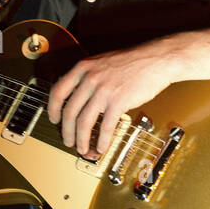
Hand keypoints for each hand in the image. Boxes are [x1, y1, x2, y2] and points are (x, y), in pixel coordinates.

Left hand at [47, 39, 181, 158]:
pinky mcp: (119, 101)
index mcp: (83, 68)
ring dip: (81, 140)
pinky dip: (102, 141)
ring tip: (82, 149)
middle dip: (67, 131)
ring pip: (84, 122)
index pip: (58, 91)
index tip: (54, 119)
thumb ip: (87, 76)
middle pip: (69, 112)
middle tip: (68, 141)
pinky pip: (106, 127)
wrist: (156, 59)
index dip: (53, 109)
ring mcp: (104, 90)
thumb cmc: (133, 61)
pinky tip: (102, 147)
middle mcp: (90, 79)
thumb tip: (77, 97)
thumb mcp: (102, 62)